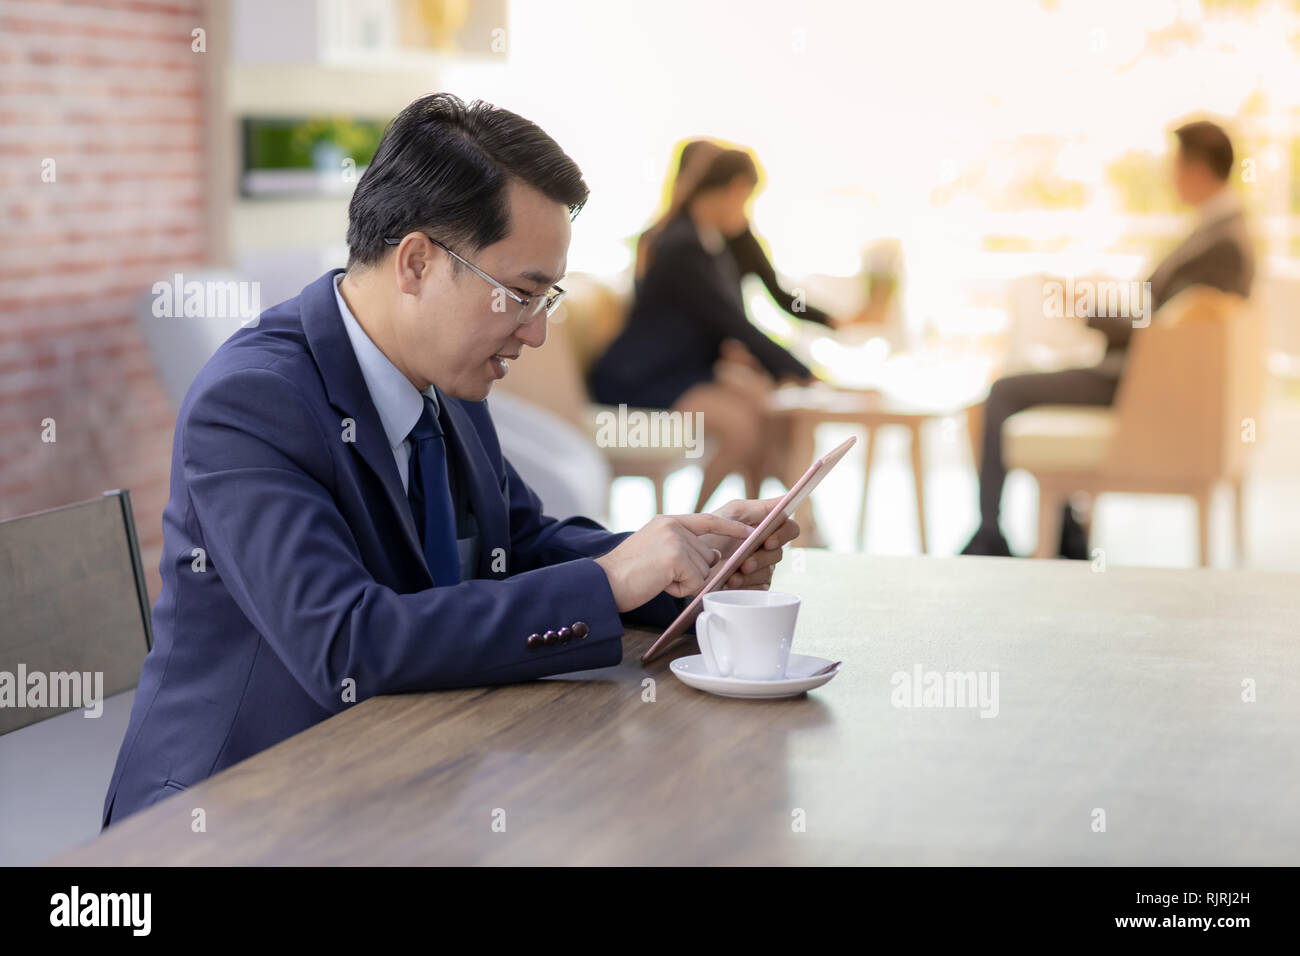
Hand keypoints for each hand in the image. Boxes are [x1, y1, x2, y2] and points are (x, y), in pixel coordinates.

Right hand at [594, 513, 754, 611]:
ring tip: (658, 579)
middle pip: (708, 555)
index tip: (751, 531)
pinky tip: (660, 584)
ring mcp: (676, 539)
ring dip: (685, 583)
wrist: (603, 582)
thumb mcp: (656, 551)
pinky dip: (680, 590)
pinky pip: (696, 582)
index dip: (731, 528)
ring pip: (704, 571)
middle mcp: (674, 526)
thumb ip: (683, 548)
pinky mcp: (677, 556)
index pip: (708, 519)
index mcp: (668, 522)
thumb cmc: (626, 575)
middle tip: (662, 576)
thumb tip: (712, 555)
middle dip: (692, 573)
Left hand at [698, 496, 799, 590]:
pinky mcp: (753, 586)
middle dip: (761, 559)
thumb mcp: (733, 513)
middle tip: (745, 564)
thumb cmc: (713, 531)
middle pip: (779, 554)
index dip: (784, 535)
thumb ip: (761, 507)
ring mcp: (761, 568)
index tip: (769, 541)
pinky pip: (759, 589)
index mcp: (766, 528)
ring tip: (732, 577)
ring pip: (768, 573)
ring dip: (750, 575)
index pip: (790, 529)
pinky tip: (732, 584)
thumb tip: (788, 496)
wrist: (691, 557)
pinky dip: (746, 587)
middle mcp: (766, 548)